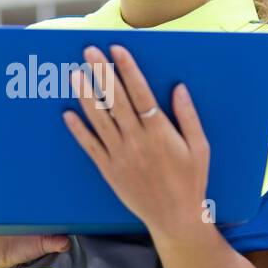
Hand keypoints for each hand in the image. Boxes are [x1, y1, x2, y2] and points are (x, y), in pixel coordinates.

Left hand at [64, 44, 209, 233]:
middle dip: (102, 73)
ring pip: (99, 120)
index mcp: (160, 133)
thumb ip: (188, 117)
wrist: (175, 218)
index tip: (117, 50)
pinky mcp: (109, 170)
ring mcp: (120, 156)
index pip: (141, 93)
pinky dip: (78, 130)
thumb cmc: (191, 182)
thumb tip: (178, 88)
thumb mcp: (200, 148)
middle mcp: (137, 141)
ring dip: (86, 95)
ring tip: (75, 74)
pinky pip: (90, 146)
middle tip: (89, 51)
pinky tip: (68, 114)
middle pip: (116, 100)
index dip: (128, 69)